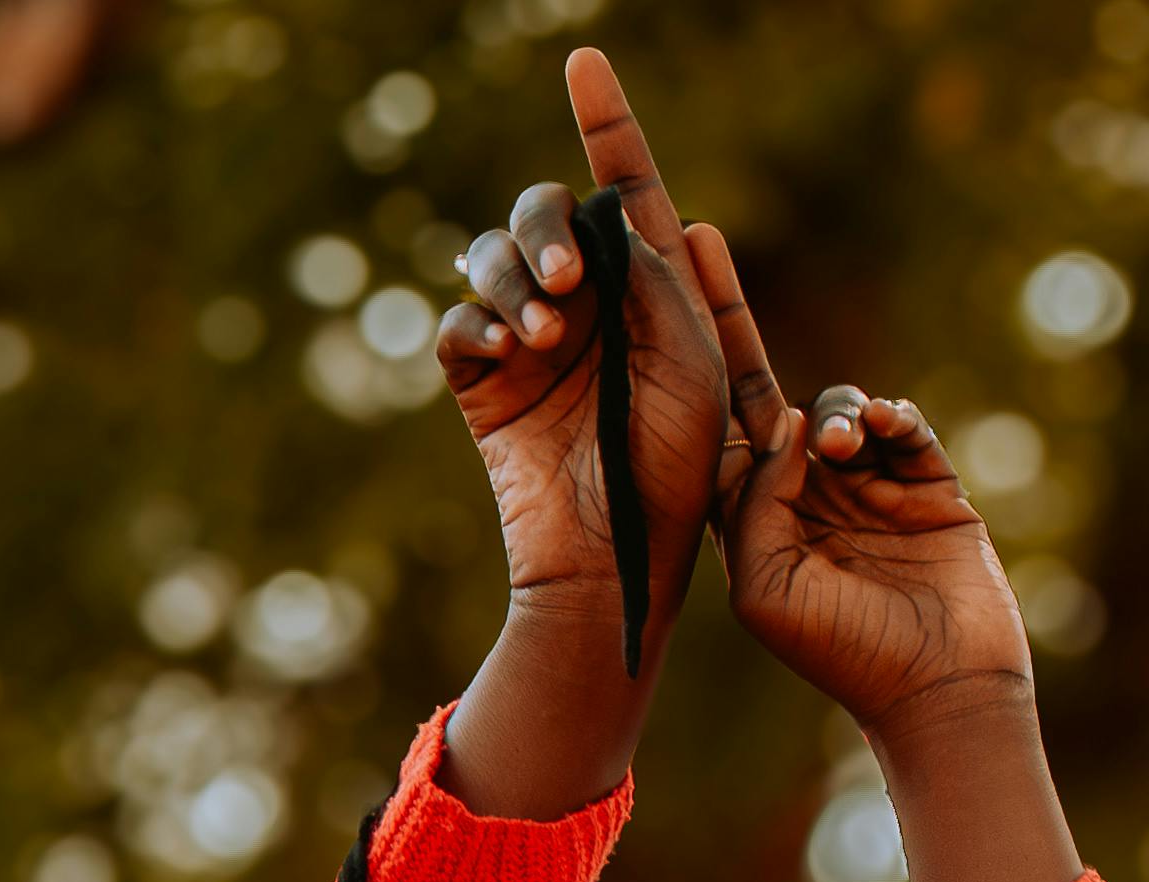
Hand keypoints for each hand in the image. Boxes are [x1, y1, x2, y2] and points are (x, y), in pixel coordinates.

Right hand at [437, 49, 727, 644]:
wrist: (618, 555)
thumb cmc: (673, 467)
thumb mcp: (688, 357)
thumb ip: (648, 274)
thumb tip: (600, 219)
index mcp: (645, 288)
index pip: (623, 184)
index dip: (607, 121)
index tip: (584, 58)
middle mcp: (584, 304)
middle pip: (541, 212)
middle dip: (546, 228)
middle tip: (566, 281)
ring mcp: (529, 343)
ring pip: (490, 258)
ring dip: (513, 279)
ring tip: (543, 334)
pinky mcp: (484, 387)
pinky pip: (461, 324)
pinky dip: (479, 324)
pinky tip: (511, 352)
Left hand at [695, 234, 1032, 746]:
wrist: (939, 689)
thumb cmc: (843, 653)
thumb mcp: (768, 586)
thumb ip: (756, 502)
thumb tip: (778, 424)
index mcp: (752, 520)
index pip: (707, 427)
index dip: (680, 366)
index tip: (647, 292)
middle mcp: (801, 492)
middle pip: (755, 385)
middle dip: (722, 311)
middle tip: (692, 236)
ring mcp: (864, 483)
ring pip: (834, 404)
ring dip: (835, 413)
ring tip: (845, 447)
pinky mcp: (925, 480)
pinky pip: (901, 420)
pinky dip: (890, 418)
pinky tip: (884, 433)